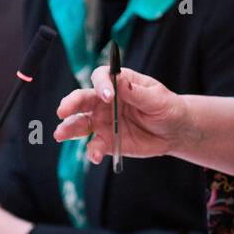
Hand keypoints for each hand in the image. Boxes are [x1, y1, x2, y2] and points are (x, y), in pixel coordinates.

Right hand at [54, 65, 187, 163]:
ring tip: (60, 134)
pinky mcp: (106, 141)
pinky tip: (95, 155)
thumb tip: (119, 81)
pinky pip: (94, 145)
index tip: (107, 95)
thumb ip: (137, 92)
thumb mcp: (157, 98)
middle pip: (82, 99)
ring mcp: (103, 122)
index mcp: (119, 84)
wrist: (174, 131)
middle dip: (71, 103)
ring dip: (69, 128)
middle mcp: (105, 102)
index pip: (101, 78)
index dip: (101, 84)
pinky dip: (92, 151)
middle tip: (63, 111)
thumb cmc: (167, 107)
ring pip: (80, 123)